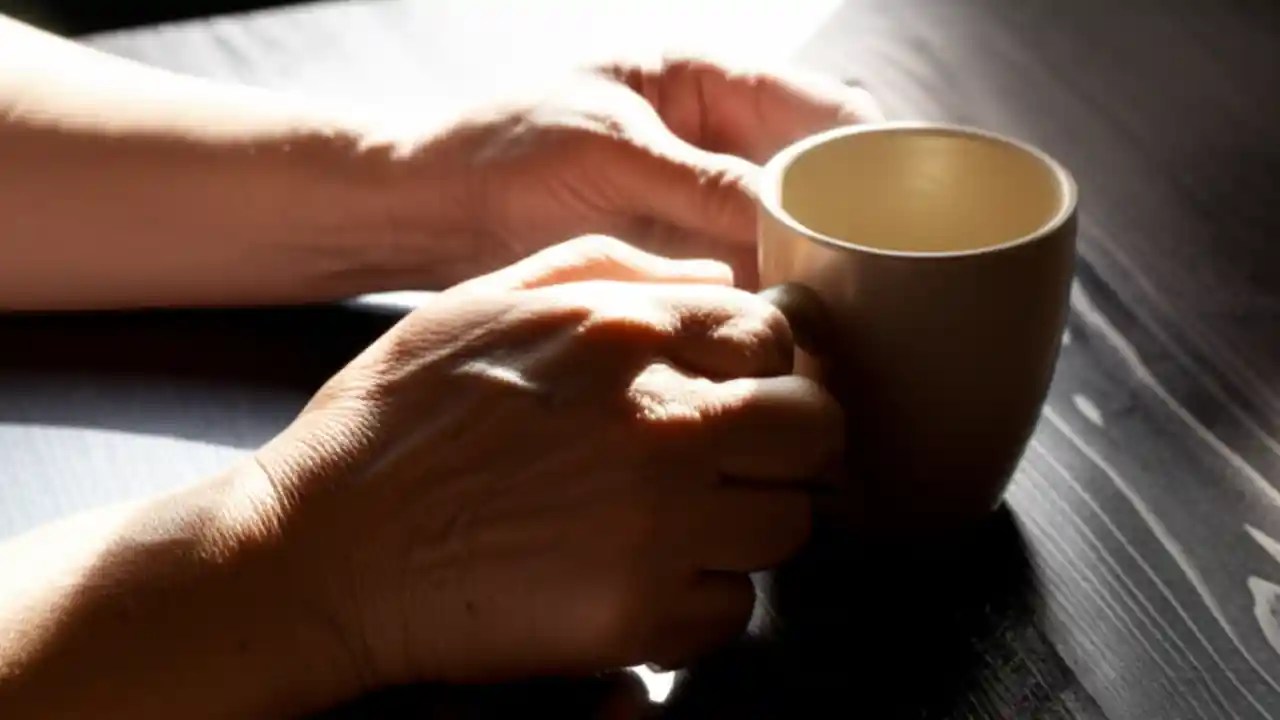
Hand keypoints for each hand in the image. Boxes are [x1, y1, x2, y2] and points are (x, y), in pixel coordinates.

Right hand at [249, 236, 842, 700]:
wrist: (322, 550)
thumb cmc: (393, 421)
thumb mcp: (482, 302)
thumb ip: (607, 272)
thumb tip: (714, 283)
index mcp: (624, 334)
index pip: (775, 336)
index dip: (764, 363)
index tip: (741, 387)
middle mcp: (659, 424)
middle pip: (813, 431)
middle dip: (786, 440)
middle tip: (738, 457)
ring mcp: (655, 526)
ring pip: (788, 525)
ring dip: (748, 522)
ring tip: (683, 521)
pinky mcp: (637, 617)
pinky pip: (731, 609)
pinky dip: (701, 598)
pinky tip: (644, 577)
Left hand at [432, 58, 880, 285]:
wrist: (431, 209)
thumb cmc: (507, 149)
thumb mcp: (614, 155)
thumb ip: (707, 184)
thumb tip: (800, 217)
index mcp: (702, 80)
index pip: (817, 104)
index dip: (866, 148)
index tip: (901, 203)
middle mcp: (712, 135)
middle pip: (812, 170)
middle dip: (846, 214)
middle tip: (883, 270)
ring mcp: (696, 195)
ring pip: (783, 224)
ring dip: (810, 258)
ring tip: (849, 305)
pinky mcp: (675, 248)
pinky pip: (743, 264)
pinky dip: (767, 288)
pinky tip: (787, 321)